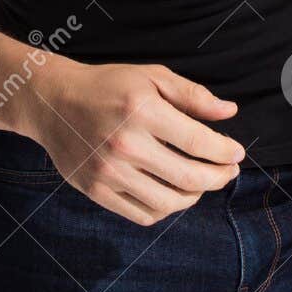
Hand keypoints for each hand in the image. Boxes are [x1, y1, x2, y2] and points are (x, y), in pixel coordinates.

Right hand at [23, 58, 245, 225]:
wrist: (54, 103)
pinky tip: (173, 193)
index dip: (225, 152)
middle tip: (229, 172)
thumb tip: (229, 112)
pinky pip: (143, 214)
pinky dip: (166, 208)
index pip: (197, 141)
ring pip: (169, 201)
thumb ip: (192, 95)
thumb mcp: (151, 77)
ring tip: (202, 183)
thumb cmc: (108, 86)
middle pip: (188, 177)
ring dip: (195, 196)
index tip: (237, 153)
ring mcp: (109, 171)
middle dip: (218, 177)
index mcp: (141, 110)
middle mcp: (125, 144)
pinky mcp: (97, 191)